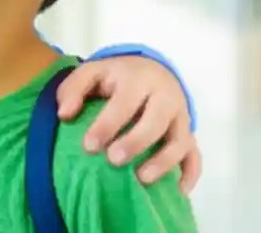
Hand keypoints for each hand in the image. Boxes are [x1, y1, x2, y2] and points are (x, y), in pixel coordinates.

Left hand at [56, 56, 201, 193]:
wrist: (152, 69)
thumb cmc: (116, 77)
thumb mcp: (92, 72)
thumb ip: (73, 89)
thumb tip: (64, 114)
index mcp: (139, 79)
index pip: (125, 102)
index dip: (107, 125)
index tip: (88, 146)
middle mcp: (165, 97)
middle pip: (157, 120)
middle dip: (136, 142)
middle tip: (113, 160)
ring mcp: (181, 117)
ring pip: (181, 140)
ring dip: (164, 161)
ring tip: (141, 179)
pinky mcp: (189, 134)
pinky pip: (196, 156)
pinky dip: (190, 174)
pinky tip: (176, 191)